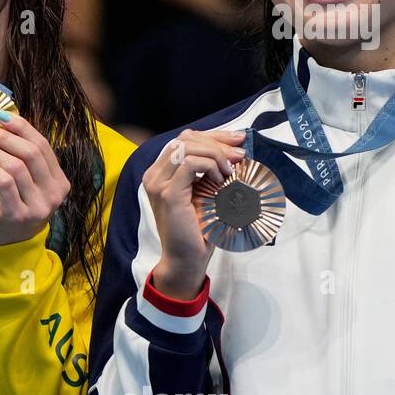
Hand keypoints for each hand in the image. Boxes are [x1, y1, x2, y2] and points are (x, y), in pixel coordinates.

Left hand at [0, 111, 69, 246]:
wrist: (9, 245)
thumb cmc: (15, 206)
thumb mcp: (25, 182)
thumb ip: (22, 158)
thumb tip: (2, 123)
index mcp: (60, 182)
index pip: (43, 146)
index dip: (22, 127)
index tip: (1, 115)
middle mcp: (55, 194)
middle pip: (31, 153)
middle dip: (5, 136)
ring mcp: (39, 206)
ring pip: (17, 166)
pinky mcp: (19, 215)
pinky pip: (5, 183)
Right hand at [143, 128, 246, 298]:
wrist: (187, 259)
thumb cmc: (199, 229)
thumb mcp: (207, 192)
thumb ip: (213, 170)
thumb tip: (236, 150)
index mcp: (161, 172)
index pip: (185, 138)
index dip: (214, 135)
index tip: (239, 140)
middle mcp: (154, 175)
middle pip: (186, 138)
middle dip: (218, 142)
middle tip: (240, 156)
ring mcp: (158, 183)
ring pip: (187, 146)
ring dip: (215, 154)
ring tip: (230, 172)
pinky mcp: (168, 193)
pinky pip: (192, 164)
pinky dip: (211, 166)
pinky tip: (221, 181)